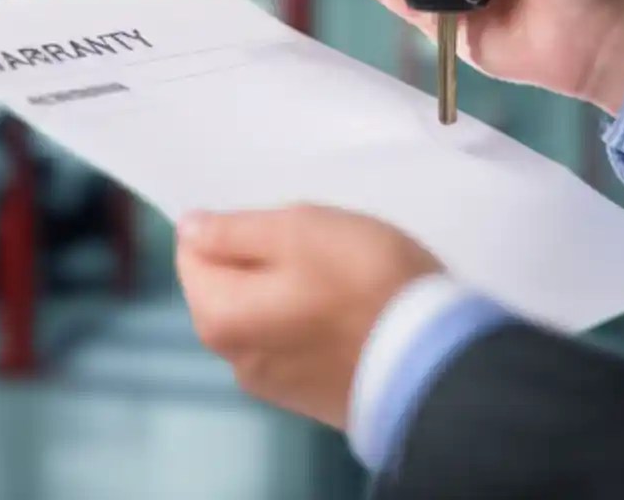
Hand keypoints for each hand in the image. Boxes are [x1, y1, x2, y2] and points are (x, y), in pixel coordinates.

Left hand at [175, 204, 441, 428]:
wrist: (433, 359)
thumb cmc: (362, 280)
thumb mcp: (296, 231)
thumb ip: (234, 230)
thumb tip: (190, 229)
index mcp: (219, 318)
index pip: (193, 253)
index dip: (233, 228)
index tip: (281, 226)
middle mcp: (235, 360)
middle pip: (229, 288)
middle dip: (263, 261)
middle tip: (318, 246)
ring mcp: (276, 385)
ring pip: (266, 315)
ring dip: (291, 291)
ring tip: (342, 277)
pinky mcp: (314, 397)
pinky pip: (297, 343)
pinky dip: (313, 322)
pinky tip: (353, 311)